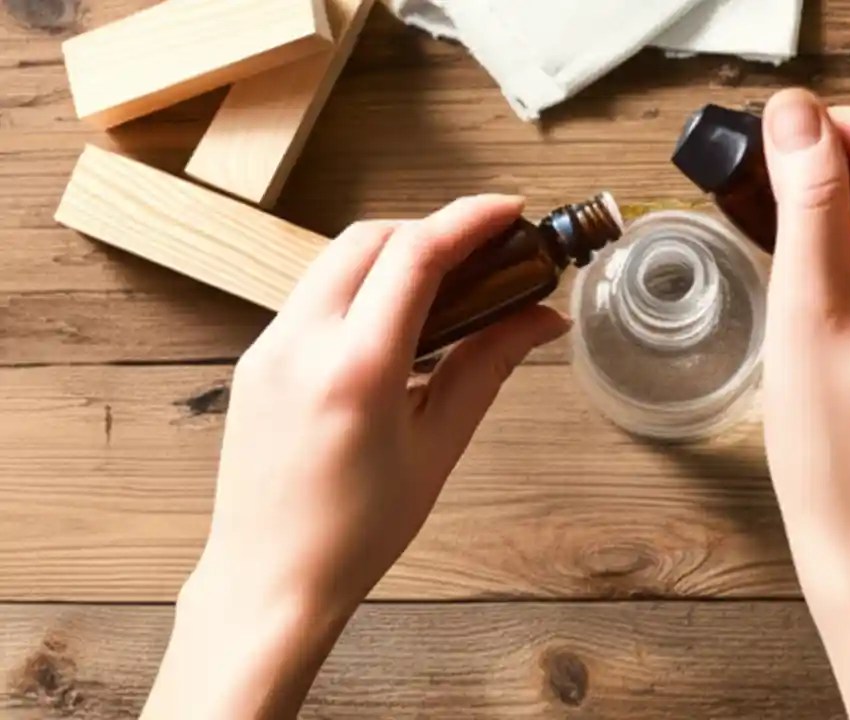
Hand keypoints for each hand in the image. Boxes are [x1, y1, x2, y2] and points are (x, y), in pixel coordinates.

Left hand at [144, 195, 567, 718]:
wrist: (270, 580)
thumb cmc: (357, 532)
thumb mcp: (438, 446)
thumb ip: (487, 367)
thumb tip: (540, 320)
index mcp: (355, 369)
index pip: (415, 255)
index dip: (469, 219)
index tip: (508, 209)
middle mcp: (300, 343)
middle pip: (369, 237)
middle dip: (431, 228)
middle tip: (484, 250)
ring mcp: (268, 348)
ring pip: (336, 260)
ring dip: (393, 253)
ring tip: (446, 286)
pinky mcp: (256, 360)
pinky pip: (313, 295)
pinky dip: (360, 285)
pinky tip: (394, 322)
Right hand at [760, 89, 849, 719]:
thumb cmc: (837, 447)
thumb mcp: (809, 311)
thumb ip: (808, 200)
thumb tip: (795, 112)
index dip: (844, 128)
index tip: (778, 155)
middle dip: (840, 166)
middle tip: (766, 204)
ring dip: (847, 204)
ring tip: (791, 250)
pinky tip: (824, 278)